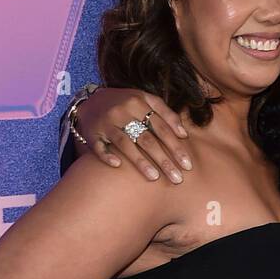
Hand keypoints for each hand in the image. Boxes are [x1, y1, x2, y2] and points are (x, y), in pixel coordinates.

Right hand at [74, 88, 194, 183]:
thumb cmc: (126, 104)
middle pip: (147, 139)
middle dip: (164, 160)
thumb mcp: (145, 100)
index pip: (162, 127)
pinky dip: (107, 155)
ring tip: (154, 178)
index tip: (188, 165)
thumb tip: (184, 135)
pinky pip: (99, 146)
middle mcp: (124, 111)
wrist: (91, 99)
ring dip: (140, 161)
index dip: (176, 147)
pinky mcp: (92, 132)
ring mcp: (107, 122)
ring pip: (125, 143)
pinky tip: (117, 166)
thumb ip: (166, 114)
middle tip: (177, 179)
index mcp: (140, 102)